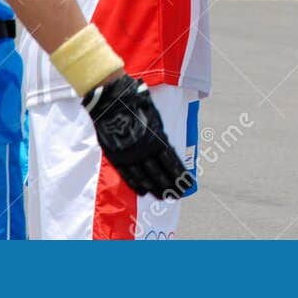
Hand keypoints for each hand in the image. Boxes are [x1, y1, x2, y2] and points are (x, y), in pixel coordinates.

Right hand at [82, 74, 191, 198]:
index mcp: (156, 138)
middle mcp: (144, 150)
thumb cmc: (134, 101)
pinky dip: (135, 184)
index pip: (171, 162)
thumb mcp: (153, 114)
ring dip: (155, 188)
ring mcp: (129, 155)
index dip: (180, 175)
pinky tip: (143, 191)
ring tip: (163, 197)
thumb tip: (167, 144)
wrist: (109, 100)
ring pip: (144, 177)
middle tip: (177, 195)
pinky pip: (127, 174)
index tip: (187, 184)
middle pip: (159, 174)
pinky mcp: (116, 156)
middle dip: (169, 185)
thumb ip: (160, 132)